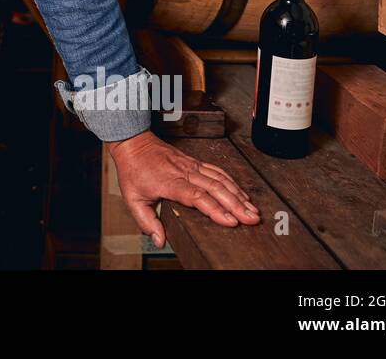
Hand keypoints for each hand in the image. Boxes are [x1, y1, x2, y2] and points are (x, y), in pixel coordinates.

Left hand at [107, 130, 258, 247]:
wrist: (133, 143)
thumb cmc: (133, 170)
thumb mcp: (132, 198)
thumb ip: (146, 221)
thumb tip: (159, 241)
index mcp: (170, 183)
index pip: (197, 197)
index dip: (216, 209)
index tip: (231, 221)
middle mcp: (184, 173)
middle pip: (215, 189)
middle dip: (236, 205)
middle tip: (252, 219)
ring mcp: (191, 166)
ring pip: (220, 179)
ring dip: (238, 195)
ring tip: (253, 209)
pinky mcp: (195, 162)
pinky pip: (217, 171)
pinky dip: (232, 182)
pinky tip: (241, 193)